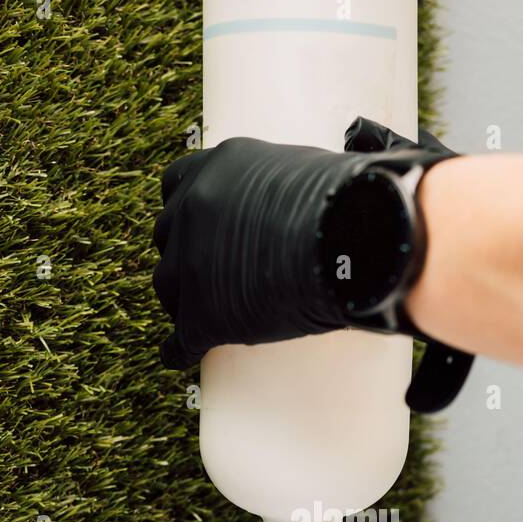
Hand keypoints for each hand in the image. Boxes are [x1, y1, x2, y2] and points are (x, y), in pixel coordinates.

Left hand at [153, 117, 472, 410]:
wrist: (354, 241)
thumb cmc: (351, 201)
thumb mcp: (308, 165)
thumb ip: (286, 178)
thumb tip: (330, 175)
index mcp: (219, 168)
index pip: (178, 183)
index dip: (190, 208)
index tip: (199, 221)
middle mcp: (193, 210)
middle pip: (169, 237)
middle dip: (185, 253)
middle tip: (205, 269)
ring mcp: (190, 265)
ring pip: (168, 288)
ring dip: (182, 299)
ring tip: (200, 312)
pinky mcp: (202, 317)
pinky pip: (179, 341)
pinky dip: (179, 350)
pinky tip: (180, 356)